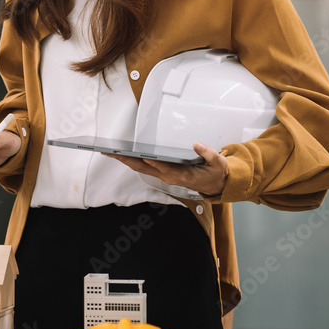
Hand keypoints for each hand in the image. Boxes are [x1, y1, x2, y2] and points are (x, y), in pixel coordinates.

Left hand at [104, 142, 228, 197]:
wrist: (215, 184)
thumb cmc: (214, 173)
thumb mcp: (218, 163)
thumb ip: (208, 153)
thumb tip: (197, 144)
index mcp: (182, 174)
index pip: (164, 167)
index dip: (153, 161)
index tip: (142, 155)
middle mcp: (169, 176)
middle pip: (144, 168)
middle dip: (127, 160)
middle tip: (112, 152)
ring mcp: (165, 175)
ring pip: (141, 168)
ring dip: (125, 160)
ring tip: (111, 152)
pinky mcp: (163, 173)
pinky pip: (144, 167)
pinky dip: (132, 161)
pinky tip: (123, 156)